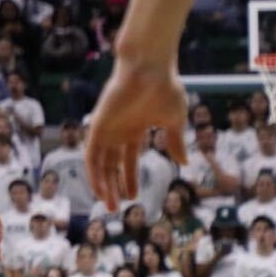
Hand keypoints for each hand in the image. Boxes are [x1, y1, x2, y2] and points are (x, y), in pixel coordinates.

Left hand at [86, 55, 187, 209]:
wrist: (150, 68)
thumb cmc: (164, 88)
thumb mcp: (175, 121)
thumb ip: (176, 142)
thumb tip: (184, 163)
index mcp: (135, 128)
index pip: (128, 159)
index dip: (130, 178)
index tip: (134, 197)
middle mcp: (118, 130)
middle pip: (111, 164)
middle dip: (113, 186)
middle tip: (117, 208)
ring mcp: (106, 127)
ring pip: (100, 162)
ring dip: (103, 184)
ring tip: (109, 205)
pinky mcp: (97, 124)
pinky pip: (91, 153)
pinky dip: (93, 172)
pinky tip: (99, 187)